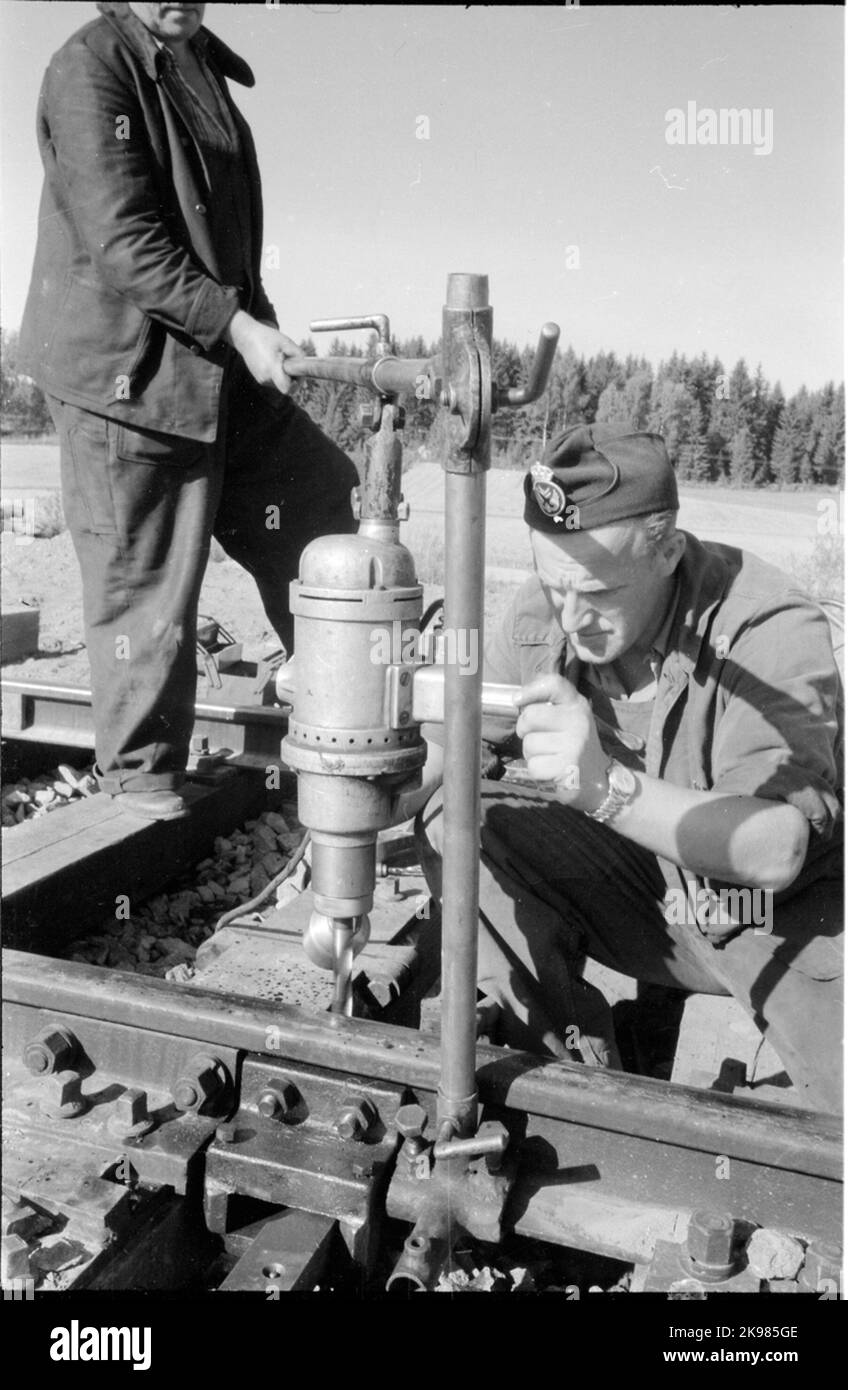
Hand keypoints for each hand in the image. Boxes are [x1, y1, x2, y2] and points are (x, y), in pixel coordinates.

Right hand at [225, 310, 298, 393]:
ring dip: (285, 376)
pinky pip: (275, 382)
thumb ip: (299, 355)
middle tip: (291, 363)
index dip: (297, 384)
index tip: (298, 373)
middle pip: (286, 387)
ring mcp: (261, 380)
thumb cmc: (266, 337)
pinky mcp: (260, 380)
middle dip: (293, 378)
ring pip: (281, 385)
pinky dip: (279, 375)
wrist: (246, 337)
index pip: (287, 389)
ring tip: (281, 360)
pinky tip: (275, 362)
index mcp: (272, 368)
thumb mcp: (286, 342)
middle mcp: (265, 378)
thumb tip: (307, 366)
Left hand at [514, 673, 608, 811]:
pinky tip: (552, 769)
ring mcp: (574, 744)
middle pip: (529, 716)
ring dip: (532, 754)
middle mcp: (578, 721)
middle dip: (525, 730)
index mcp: (577, 705)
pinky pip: (533, 766)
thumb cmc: (573, 744)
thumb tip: (517, 697)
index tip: (517, 700)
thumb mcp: (568, 716)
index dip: (530, 690)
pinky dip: (537, 771)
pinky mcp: (566, 767)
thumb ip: (547, 701)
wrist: (598, 778)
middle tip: (539, 737)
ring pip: (528, 744)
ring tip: (550, 755)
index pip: (553, 683)